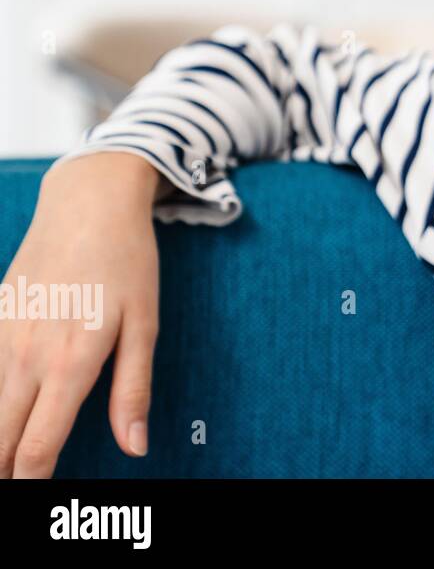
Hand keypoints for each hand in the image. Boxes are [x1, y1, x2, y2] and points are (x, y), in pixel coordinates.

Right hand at [0, 152, 163, 476]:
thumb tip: (134, 448)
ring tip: (7, 462)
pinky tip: (2, 412)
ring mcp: (1, 339)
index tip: (36, 503)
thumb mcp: (145, 325)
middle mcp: (24, 357)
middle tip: (17, 487)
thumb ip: (133, 391)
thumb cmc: (127, 263)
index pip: (37, 448)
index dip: (33, 484)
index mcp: (70, 363)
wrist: (88, 204)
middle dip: (4, 472)